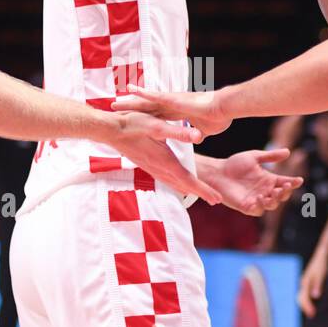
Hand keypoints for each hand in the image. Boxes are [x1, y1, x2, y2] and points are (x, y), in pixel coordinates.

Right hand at [101, 111, 221, 204]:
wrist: (111, 130)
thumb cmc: (133, 125)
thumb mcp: (157, 126)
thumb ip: (178, 132)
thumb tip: (198, 135)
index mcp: (164, 161)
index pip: (188, 180)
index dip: (204, 190)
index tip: (216, 199)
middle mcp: (159, 168)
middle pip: (184, 185)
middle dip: (201, 193)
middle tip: (216, 201)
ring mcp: (152, 168)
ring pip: (174, 183)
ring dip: (189, 189)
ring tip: (201, 194)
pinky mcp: (148, 165)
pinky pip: (166, 179)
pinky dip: (176, 184)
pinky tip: (178, 184)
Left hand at [112, 86, 231, 138]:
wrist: (225, 108)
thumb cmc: (218, 117)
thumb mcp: (203, 130)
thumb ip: (195, 132)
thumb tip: (195, 137)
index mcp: (177, 110)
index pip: (156, 114)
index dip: (144, 115)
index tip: (131, 117)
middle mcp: (172, 103)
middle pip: (147, 106)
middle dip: (132, 107)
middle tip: (116, 107)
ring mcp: (172, 99)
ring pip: (147, 100)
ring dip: (131, 100)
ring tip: (116, 101)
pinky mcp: (174, 98)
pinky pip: (155, 95)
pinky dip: (143, 93)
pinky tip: (131, 89)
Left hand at [205, 148, 302, 216]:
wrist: (217, 172)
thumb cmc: (234, 164)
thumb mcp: (254, 157)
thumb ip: (270, 156)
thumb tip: (288, 152)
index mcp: (269, 180)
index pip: (285, 183)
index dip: (293, 183)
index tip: (299, 180)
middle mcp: (265, 191)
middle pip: (281, 196)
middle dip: (285, 192)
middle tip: (284, 186)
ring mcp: (256, 200)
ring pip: (272, 205)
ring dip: (275, 200)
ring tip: (274, 192)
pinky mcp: (247, 207)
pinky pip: (258, 210)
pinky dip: (262, 206)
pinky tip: (261, 197)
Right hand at [297, 255, 327, 317]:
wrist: (321, 256)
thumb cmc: (321, 265)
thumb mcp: (320, 274)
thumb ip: (317, 284)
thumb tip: (315, 296)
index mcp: (305, 282)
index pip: (303, 297)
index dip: (307, 306)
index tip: (312, 314)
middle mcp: (303, 283)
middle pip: (301, 298)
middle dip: (305, 307)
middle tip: (312, 316)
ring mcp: (305, 283)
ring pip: (302, 296)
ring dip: (306, 305)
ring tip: (312, 313)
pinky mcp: (309, 283)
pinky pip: (306, 294)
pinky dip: (308, 301)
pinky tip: (314, 304)